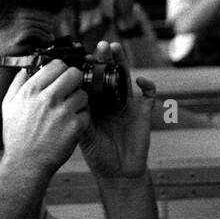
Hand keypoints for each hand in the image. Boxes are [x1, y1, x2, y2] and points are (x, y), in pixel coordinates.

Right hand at [0, 60, 88, 174]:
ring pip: (84, 94)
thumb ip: (17, 85)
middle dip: (75, 82)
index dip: (62, 70)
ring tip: (71, 112)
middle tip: (71, 91)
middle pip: (75, 74)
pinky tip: (73, 126)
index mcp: (31, 90)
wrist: (26, 164)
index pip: (57, 65)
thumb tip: (26, 70)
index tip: (62, 78)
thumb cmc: (16, 137)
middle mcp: (48, 98)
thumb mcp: (8, 107)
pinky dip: (82, 119)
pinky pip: (87, 114)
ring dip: (79, 102)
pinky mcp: (75, 126)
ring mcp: (63, 112)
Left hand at [78, 42, 155, 179]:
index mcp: (96, 105)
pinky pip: (149, 95)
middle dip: (105, 58)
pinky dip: (148, 85)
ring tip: (115, 49)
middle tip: (100, 46)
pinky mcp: (144, 112)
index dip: (90, 68)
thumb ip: (80, 118)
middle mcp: (111, 101)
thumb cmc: (99, 155)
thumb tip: (70, 100)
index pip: (93, 80)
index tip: (83, 58)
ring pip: (126, 78)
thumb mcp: (85, 135)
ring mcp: (128, 105)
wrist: (119, 172)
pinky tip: (140, 80)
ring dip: (122, 62)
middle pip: (109, 74)